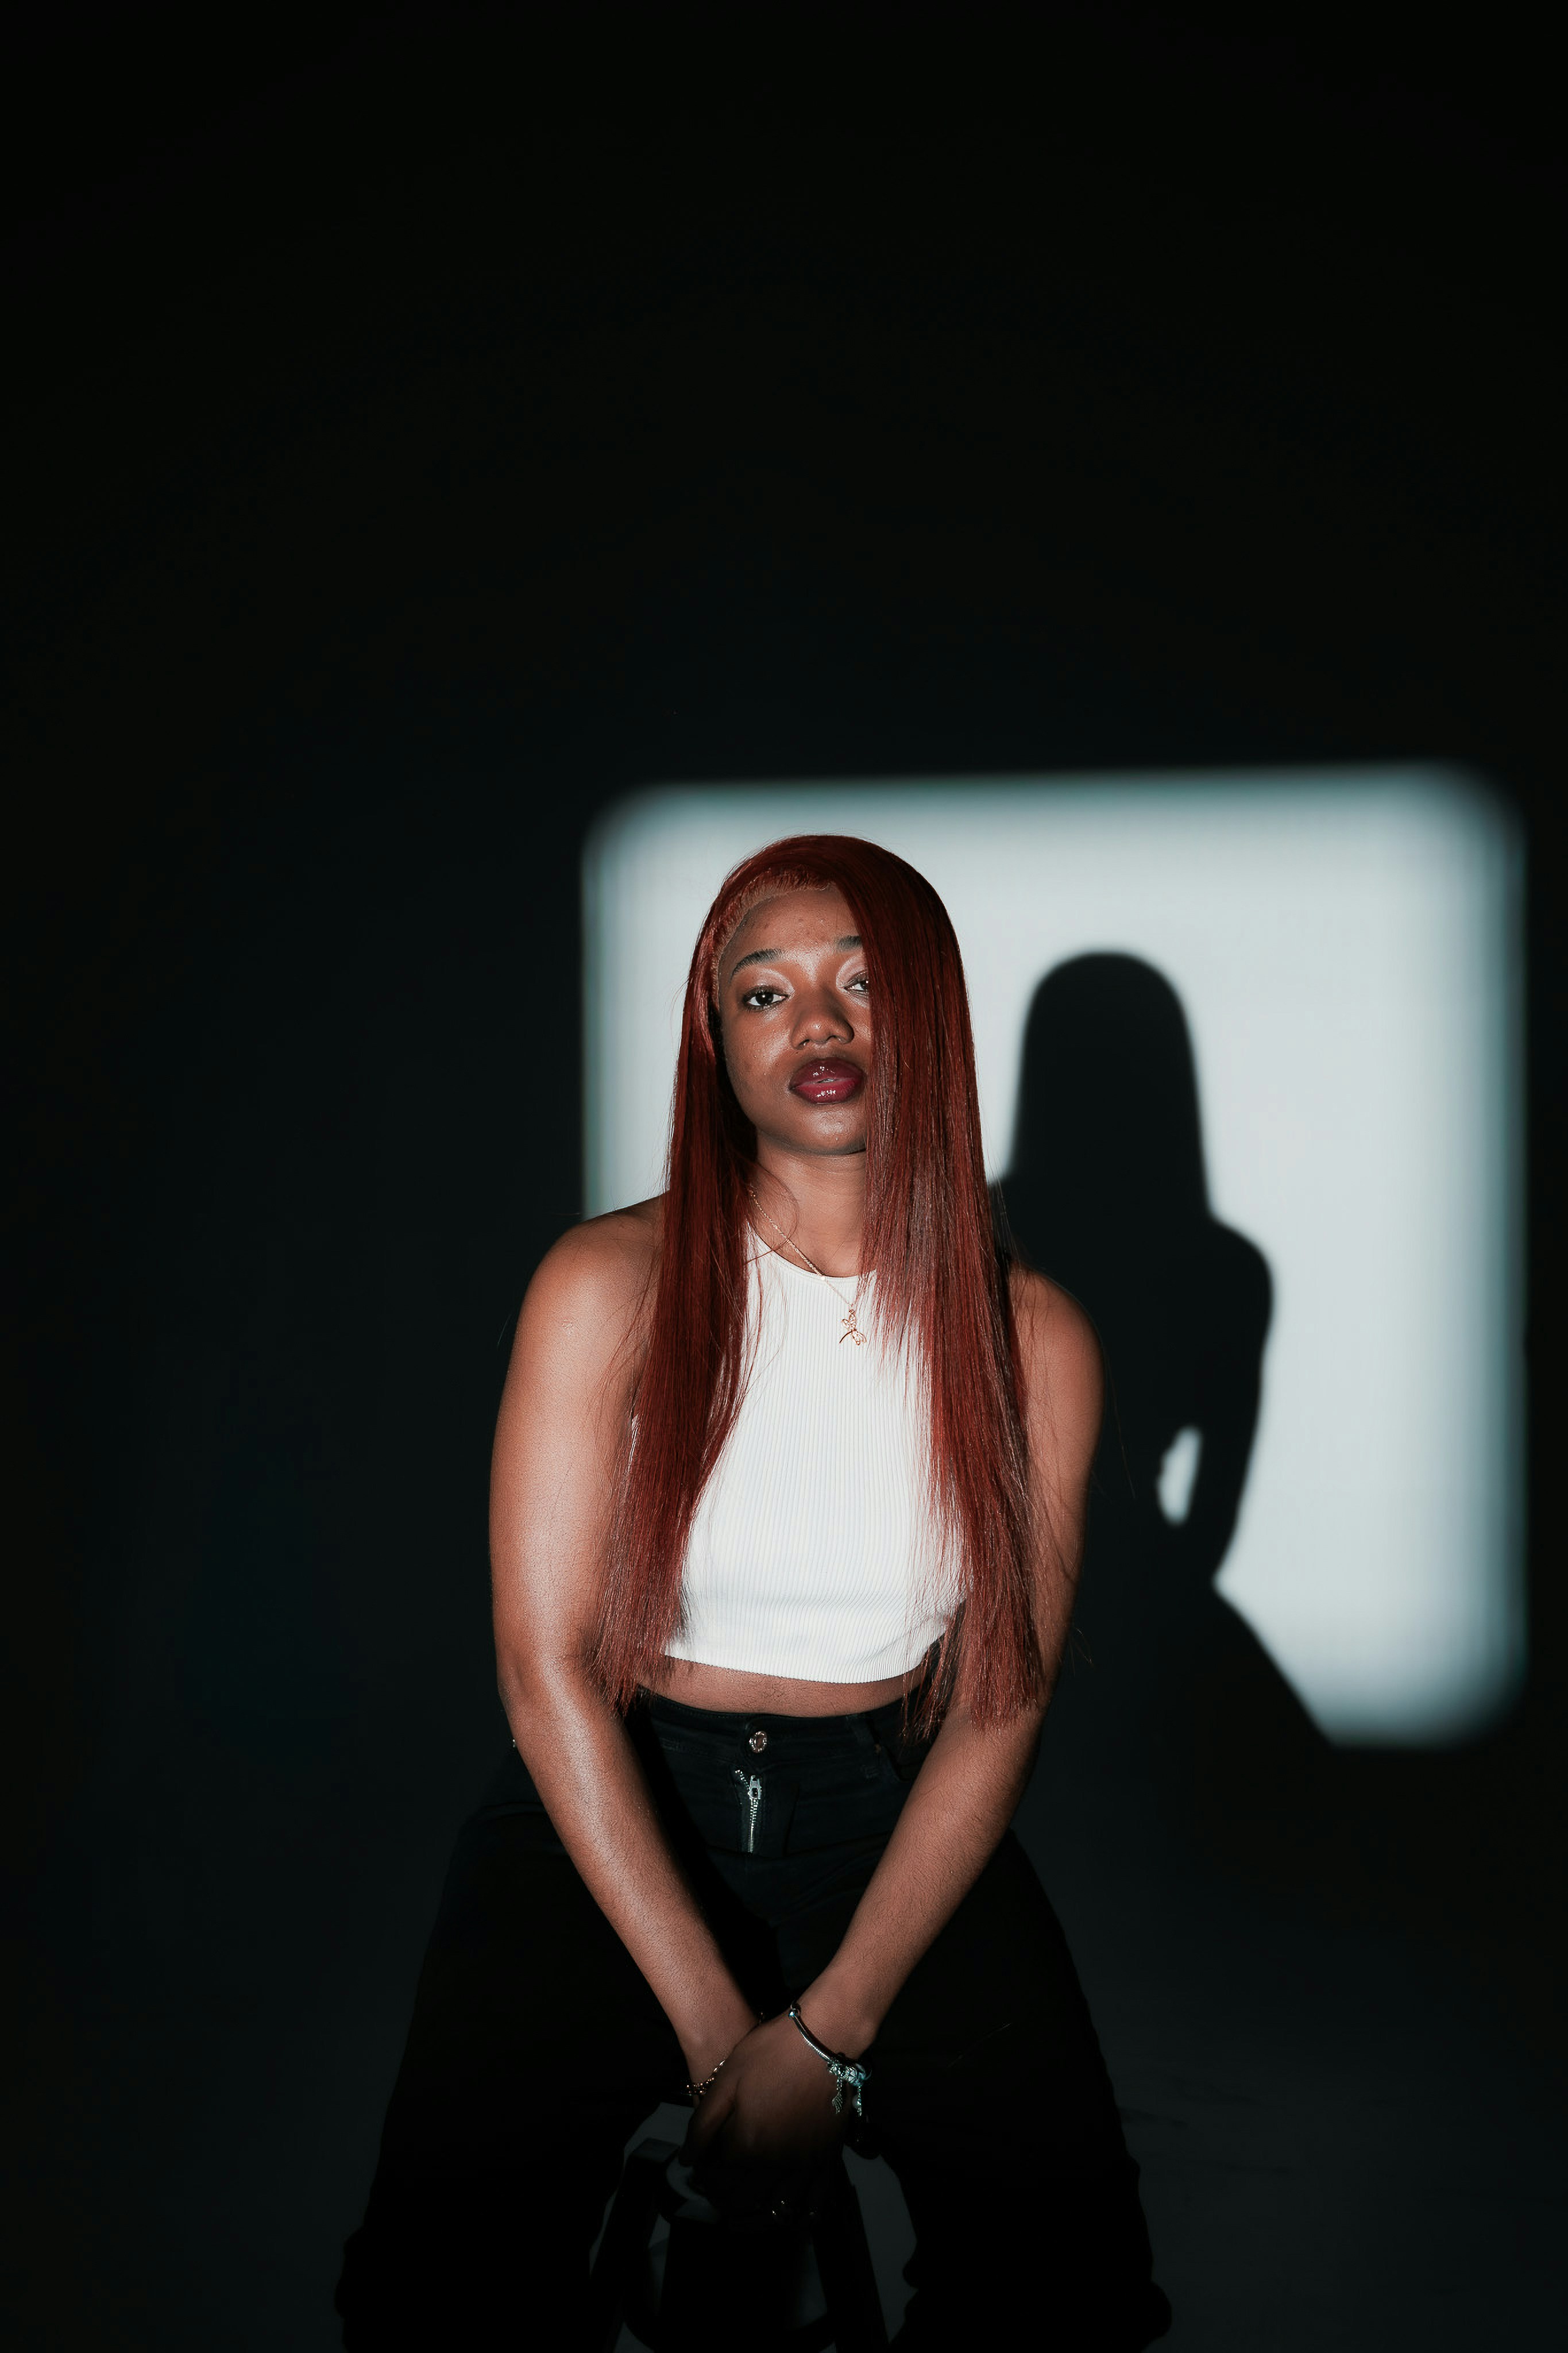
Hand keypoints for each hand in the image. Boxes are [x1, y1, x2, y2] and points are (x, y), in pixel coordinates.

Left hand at [682, 2013, 844, 2226]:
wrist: (821, 2039)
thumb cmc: (768, 2054)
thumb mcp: (725, 2082)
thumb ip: (702, 2127)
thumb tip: (687, 2162)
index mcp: (747, 2148)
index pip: (717, 2184)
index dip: (704, 2180)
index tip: (701, 2170)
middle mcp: (777, 2167)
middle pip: (744, 2203)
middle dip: (724, 2201)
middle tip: (717, 2188)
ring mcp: (806, 2167)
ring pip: (778, 2213)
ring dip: (756, 2219)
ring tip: (743, 2213)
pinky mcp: (828, 2161)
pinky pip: (816, 2204)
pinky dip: (801, 2217)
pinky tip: (789, 2214)